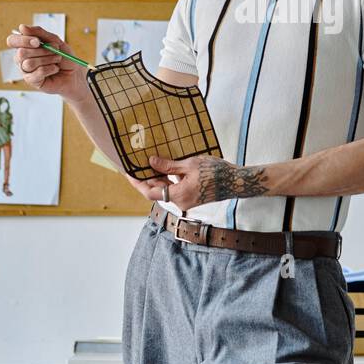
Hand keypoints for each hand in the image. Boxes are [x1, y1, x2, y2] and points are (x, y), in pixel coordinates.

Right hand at [6, 24, 84, 98]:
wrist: (75, 72)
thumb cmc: (63, 55)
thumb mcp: (54, 40)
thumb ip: (39, 32)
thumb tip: (21, 27)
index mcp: (25, 46)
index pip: (12, 41)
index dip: (23, 40)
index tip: (37, 41)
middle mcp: (22, 58)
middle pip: (21, 53)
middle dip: (42, 50)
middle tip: (55, 49)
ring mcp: (26, 71)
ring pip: (29, 63)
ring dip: (47, 59)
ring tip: (57, 59)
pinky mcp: (32, 81)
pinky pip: (37, 73)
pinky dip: (49, 69)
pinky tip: (55, 69)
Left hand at [146, 155, 269, 209]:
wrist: (236, 182)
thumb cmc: (216, 172)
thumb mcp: (190, 164)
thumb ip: (169, 165)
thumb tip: (151, 162)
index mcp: (178, 195)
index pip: (149, 192)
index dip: (137, 182)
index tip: (127, 172)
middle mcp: (180, 202)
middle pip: (157, 191)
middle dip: (146, 178)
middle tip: (137, 163)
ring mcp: (186, 201)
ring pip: (166, 189)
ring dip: (158, 178)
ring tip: (151, 162)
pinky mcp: (191, 197)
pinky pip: (175, 189)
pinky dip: (169, 179)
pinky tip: (168, 167)